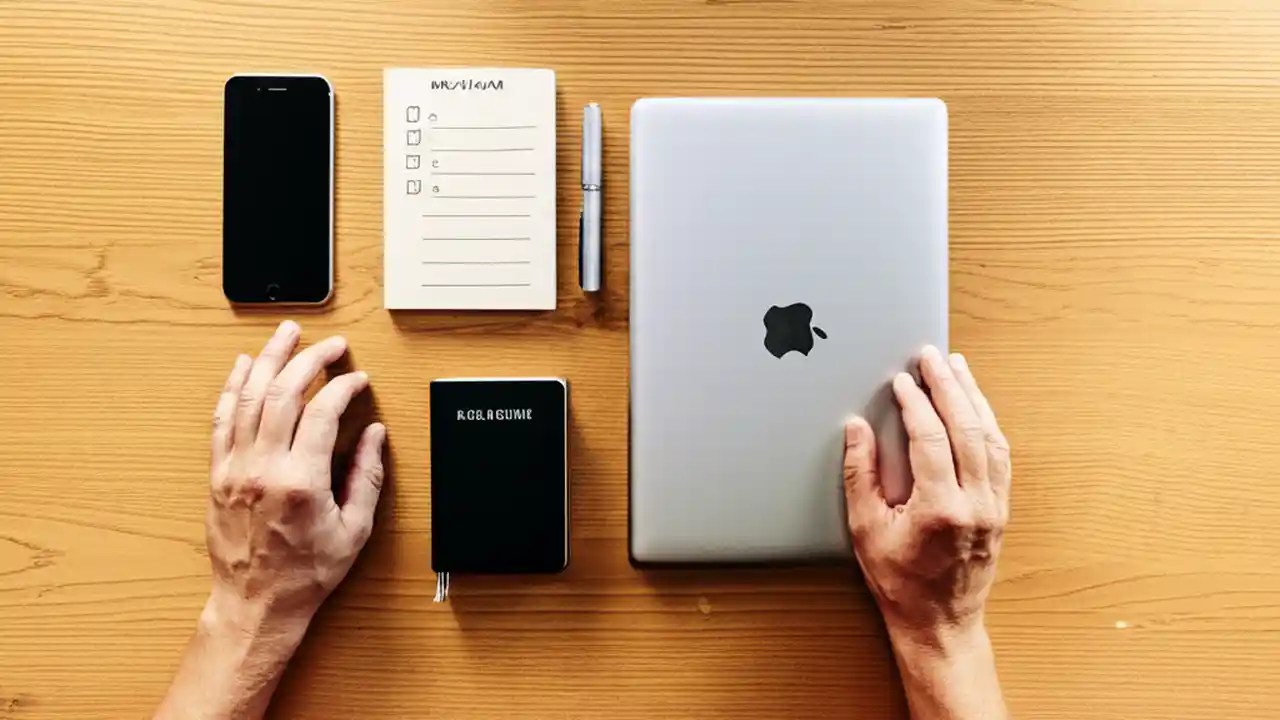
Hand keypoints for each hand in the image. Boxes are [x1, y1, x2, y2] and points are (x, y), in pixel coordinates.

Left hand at [206, 320, 385, 637]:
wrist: (257, 603)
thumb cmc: (306, 573)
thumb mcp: (354, 529)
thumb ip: (366, 476)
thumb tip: (373, 434)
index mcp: (300, 482)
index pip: (321, 413)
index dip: (342, 387)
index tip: (357, 379)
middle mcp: (263, 469)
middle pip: (284, 394)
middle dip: (309, 361)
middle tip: (329, 345)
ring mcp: (235, 469)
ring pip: (250, 398)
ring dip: (269, 361)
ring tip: (285, 335)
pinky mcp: (218, 475)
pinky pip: (222, 420)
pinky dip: (233, 388)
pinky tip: (243, 367)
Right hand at [843, 345, 1009, 718]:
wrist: (938, 622)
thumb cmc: (900, 583)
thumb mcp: (866, 529)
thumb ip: (860, 475)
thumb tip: (857, 430)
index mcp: (940, 510)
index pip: (931, 439)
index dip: (916, 404)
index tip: (901, 382)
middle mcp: (975, 504)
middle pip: (967, 428)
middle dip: (948, 385)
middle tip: (931, 357)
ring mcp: (993, 506)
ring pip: (990, 437)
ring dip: (973, 397)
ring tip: (956, 367)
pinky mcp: (1000, 508)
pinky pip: (999, 454)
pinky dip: (986, 422)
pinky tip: (976, 406)